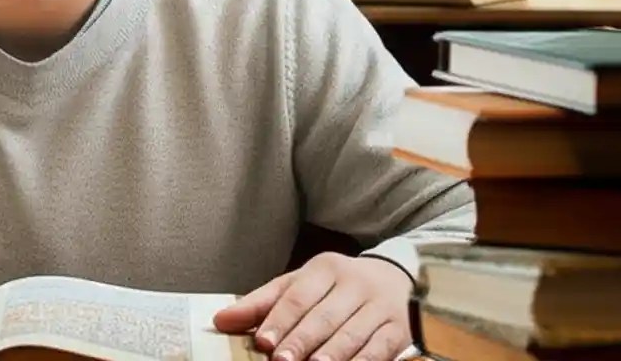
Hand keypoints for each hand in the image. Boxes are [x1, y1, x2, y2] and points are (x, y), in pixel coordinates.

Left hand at [212, 253, 413, 360]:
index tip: (263, 341)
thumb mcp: (299, 285)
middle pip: (324, 316)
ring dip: (332, 354)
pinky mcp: (400, 328)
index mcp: (325, 268)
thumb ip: (262, 303)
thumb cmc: (337, 287)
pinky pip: (381, 348)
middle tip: (281, 360)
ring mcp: (379, 306)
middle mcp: (354, 284)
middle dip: (302, 341)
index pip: (298, 296)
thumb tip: (221, 321)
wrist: (397, 278)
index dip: (280, 320)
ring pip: (352, 333)